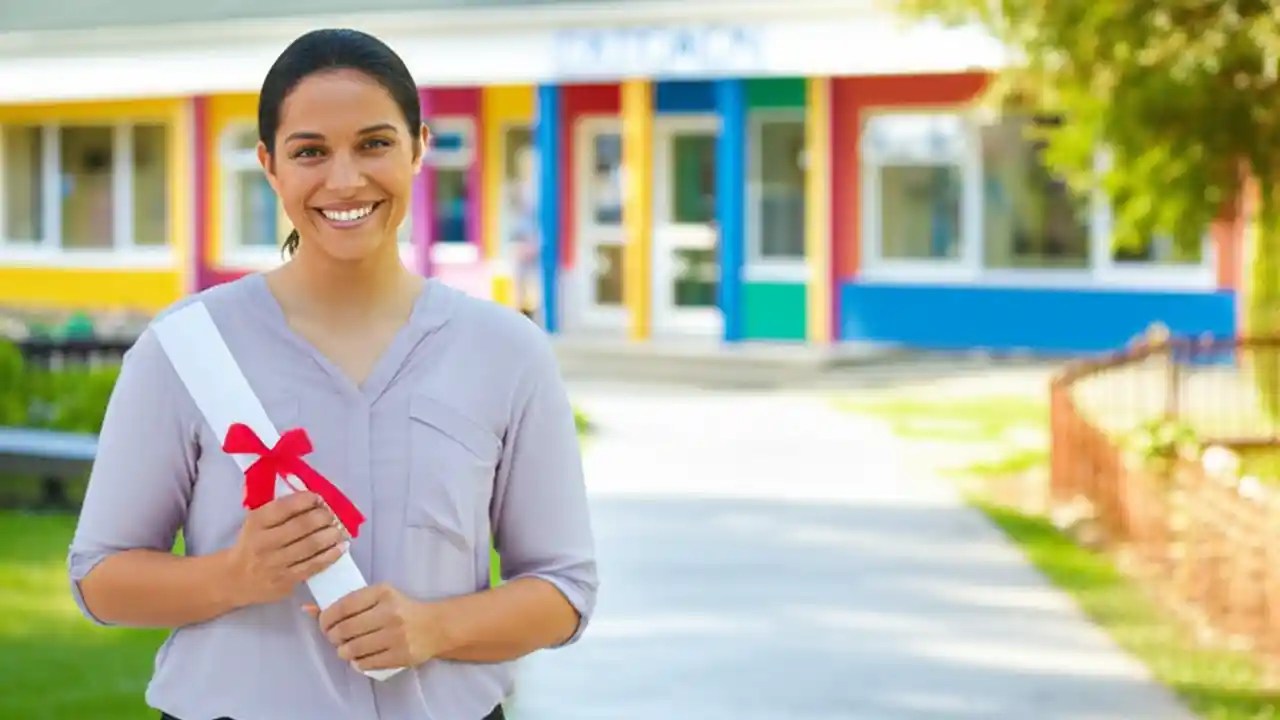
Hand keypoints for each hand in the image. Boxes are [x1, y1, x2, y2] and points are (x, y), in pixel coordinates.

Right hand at [225, 491, 347, 607]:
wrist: (235, 579)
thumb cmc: (252, 544)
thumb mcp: (257, 522)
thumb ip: (281, 510)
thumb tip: (315, 499)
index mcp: (256, 522)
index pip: (284, 507)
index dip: (306, 500)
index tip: (319, 498)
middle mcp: (264, 542)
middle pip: (301, 526)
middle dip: (323, 517)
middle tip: (333, 515)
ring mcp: (275, 564)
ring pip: (310, 546)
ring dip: (330, 535)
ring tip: (341, 529)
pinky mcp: (286, 581)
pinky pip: (313, 566)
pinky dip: (331, 555)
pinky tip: (341, 547)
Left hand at [304, 584, 439, 671]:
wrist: (435, 626)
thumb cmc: (401, 609)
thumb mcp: (377, 598)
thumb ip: (345, 603)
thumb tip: (307, 609)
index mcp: (382, 593)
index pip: (343, 606)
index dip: (326, 618)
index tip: (324, 624)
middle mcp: (389, 613)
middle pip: (344, 629)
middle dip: (332, 637)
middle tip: (335, 638)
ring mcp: (396, 635)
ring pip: (352, 649)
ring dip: (343, 652)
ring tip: (346, 649)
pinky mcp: (401, 654)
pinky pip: (366, 663)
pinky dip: (357, 663)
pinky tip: (360, 657)